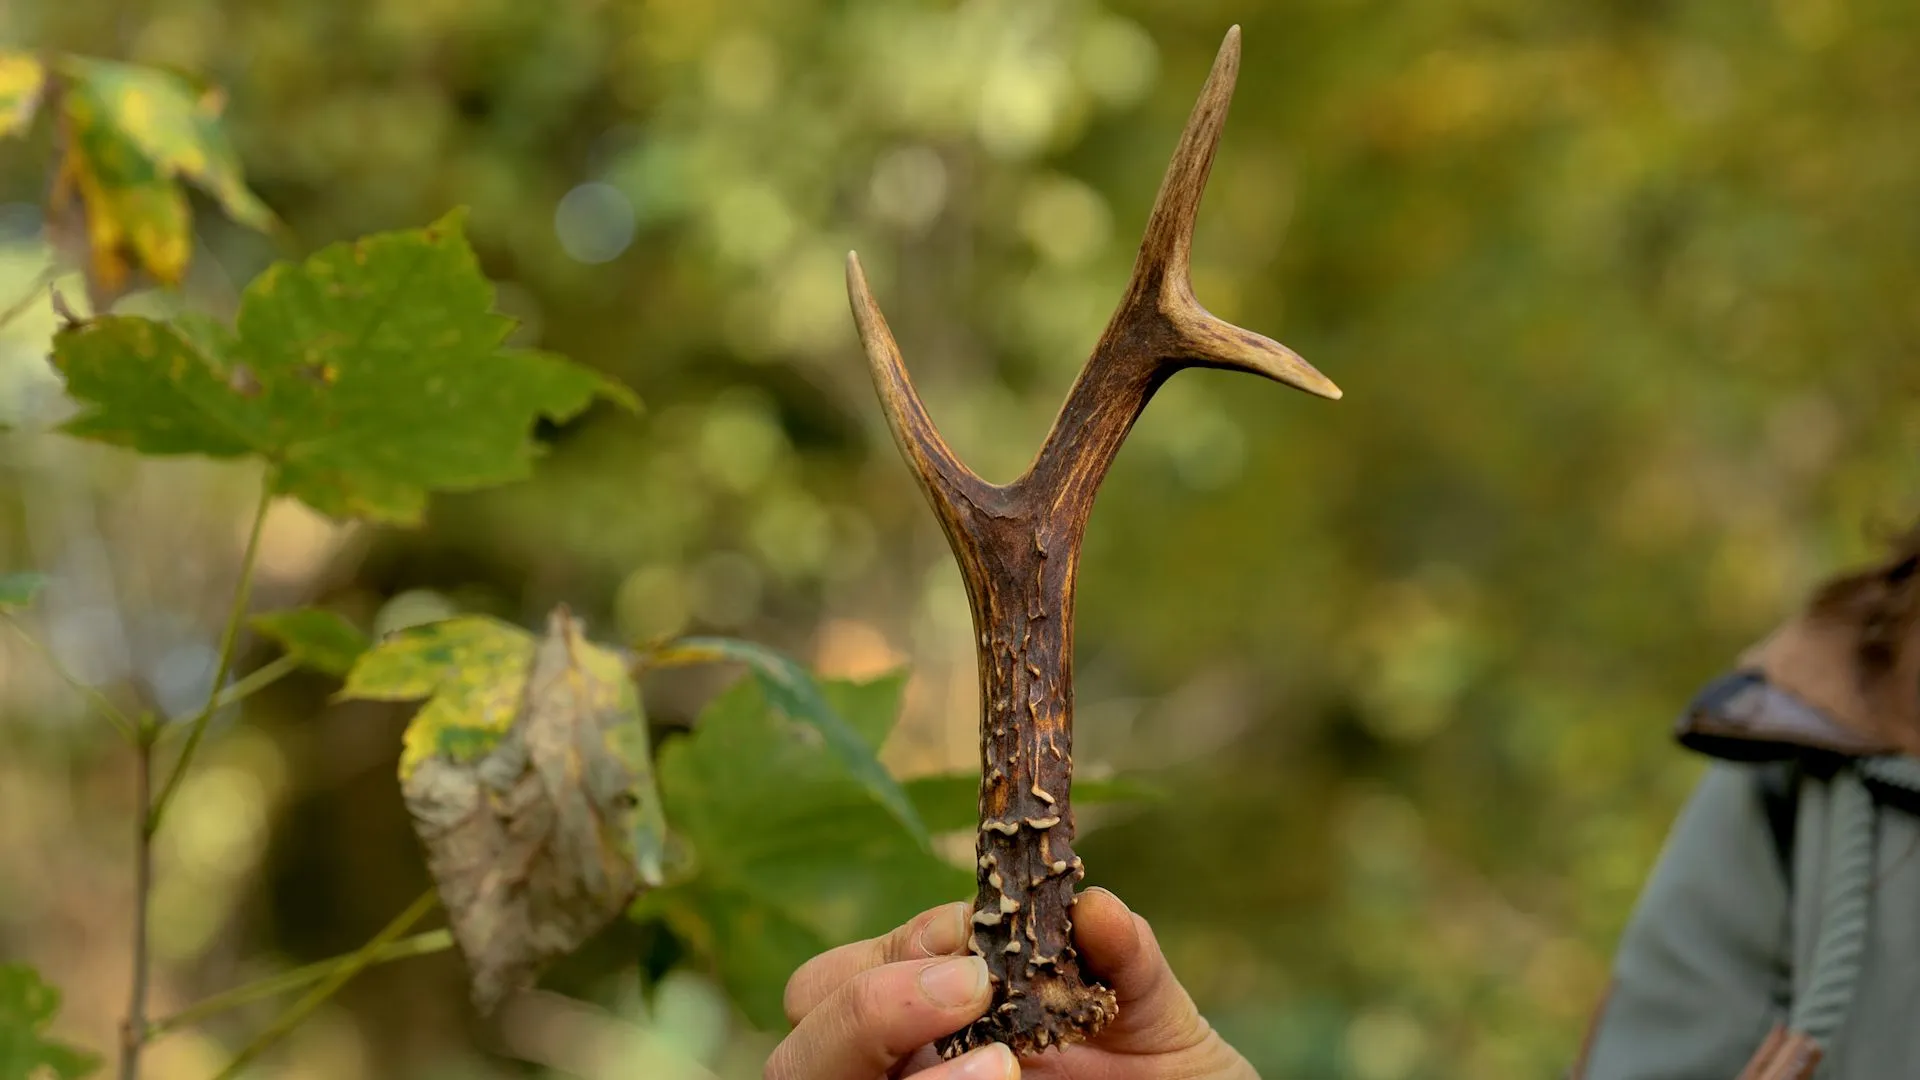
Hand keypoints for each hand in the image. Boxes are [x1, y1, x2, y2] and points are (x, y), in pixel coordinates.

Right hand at [767, 887, 1255, 1079]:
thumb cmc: (1169, 1079)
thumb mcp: (1158, 1023)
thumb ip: (1129, 963)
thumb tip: (1096, 906)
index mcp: (935, 1014)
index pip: (842, 973)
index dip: (900, 947)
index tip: (973, 941)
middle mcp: (907, 1067)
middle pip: (805, 1037)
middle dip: (863, 1008)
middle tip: (967, 993)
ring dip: (894, 1060)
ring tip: (1000, 1068)